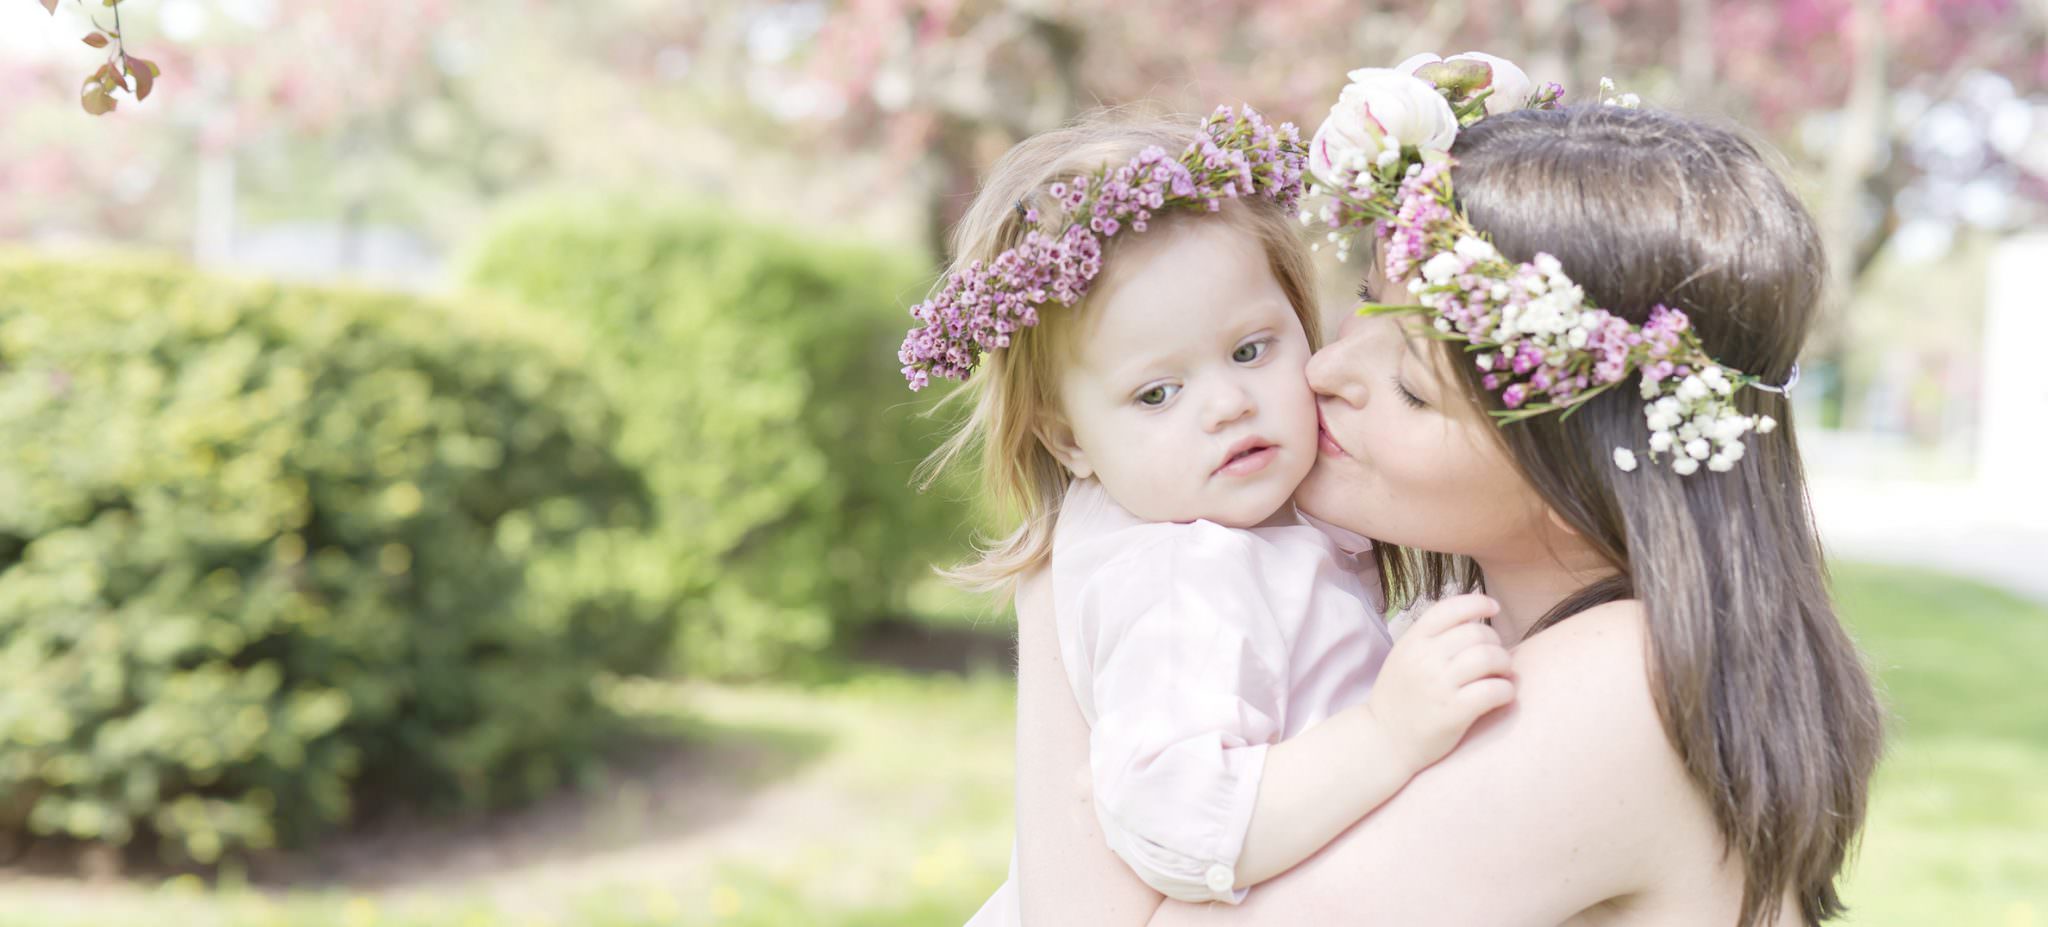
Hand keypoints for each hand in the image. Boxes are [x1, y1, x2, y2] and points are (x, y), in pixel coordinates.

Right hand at [1362, 593, 1515, 774]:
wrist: (1383, 741)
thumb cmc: (1399, 698)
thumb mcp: (1403, 657)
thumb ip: (1430, 638)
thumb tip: (1472, 618)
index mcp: (1412, 641)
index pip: (1451, 608)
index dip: (1478, 603)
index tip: (1494, 608)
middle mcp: (1425, 658)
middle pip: (1477, 633)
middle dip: (1495, 643)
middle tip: (1496, 659)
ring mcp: (1439, 685)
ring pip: (1490, 658)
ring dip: (1505, 665)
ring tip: (1502, 676)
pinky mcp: (1454, 712)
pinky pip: (1495, 690)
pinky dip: (1506, 690)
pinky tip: (1502, 695)